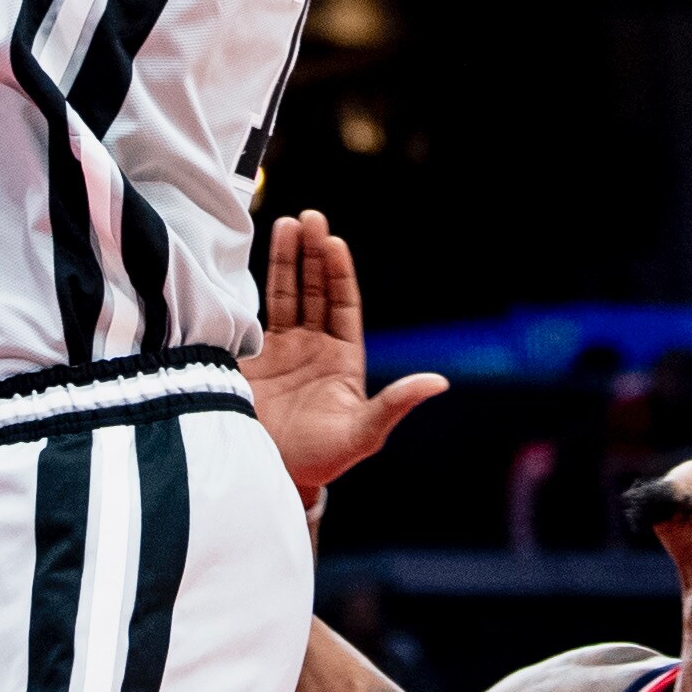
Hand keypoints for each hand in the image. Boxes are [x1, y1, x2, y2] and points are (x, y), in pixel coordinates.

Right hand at [244, 210, 447, 498]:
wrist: (275, 473)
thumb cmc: (325, 458)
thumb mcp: (365, 432)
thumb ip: (395, 403)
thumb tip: (439, 382)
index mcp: (343, 358)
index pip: (342, 304)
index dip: (337, 273)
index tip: (332, 242)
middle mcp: (314, 346)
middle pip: (314, 289)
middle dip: (311, 254)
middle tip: (309, 218)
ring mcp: (284, 349)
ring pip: (286, 293)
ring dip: (286, 259)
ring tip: (286, 223)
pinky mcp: (254, 356)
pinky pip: (256, 311)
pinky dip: (254, 285)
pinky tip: (251, 259)